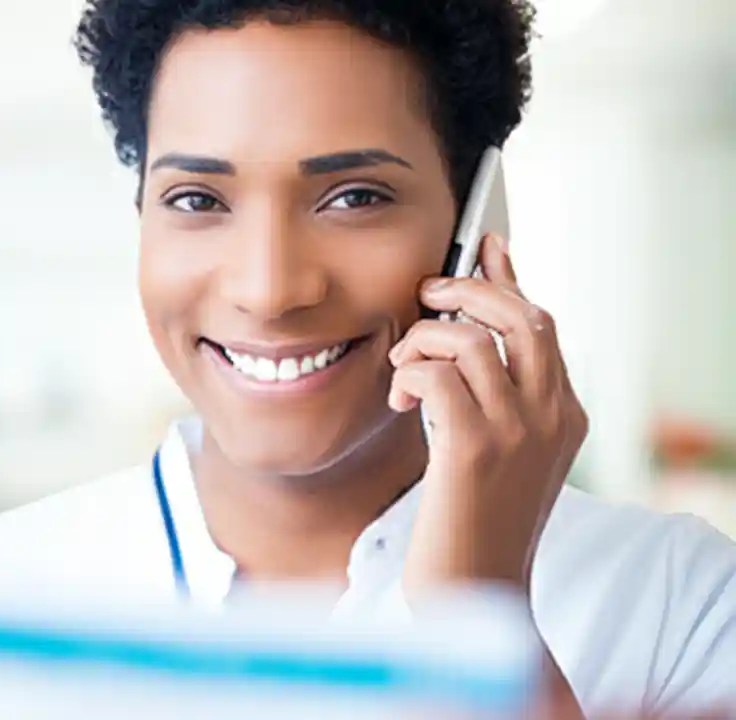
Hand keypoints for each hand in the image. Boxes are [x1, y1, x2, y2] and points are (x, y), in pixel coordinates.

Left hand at [388, 233, 588, 595]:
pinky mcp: (474, 449)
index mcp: (565, 415)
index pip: (541, 324)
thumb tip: (470, 335)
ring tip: (402, 371)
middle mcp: (551, 417)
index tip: (481, 247)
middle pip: (522, 316)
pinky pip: (438, 374)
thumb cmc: (475, 522)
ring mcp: (517, 433)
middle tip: (427, 296)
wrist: (475, 592)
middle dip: (468, 290)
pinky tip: (401, 402)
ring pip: (470, 339)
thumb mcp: (498, 450)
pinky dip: (410, 374)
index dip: (506, 280)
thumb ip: (495, 394)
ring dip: (422, 340)